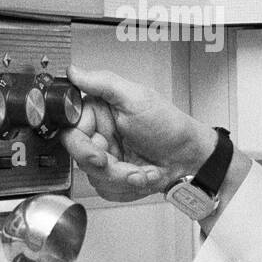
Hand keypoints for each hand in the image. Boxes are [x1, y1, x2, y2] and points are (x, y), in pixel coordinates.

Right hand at [60, 64, 217, 202]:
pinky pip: (105, 190)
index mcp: (99, 112)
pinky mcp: (113, 177)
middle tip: (127, 168)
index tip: (100, 155)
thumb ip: (103, 82)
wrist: (190, 159)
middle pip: (81, 158)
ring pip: (93, 178)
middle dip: (108, 168)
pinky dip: (127, 188)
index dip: (83, 147)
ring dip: (122, 179)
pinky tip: (142, 176)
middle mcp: (99, 134)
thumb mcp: (137, 98)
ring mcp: (105, 157)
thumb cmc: (170, 127)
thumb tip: (73, 71)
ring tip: (143, 170)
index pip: (71, 132)